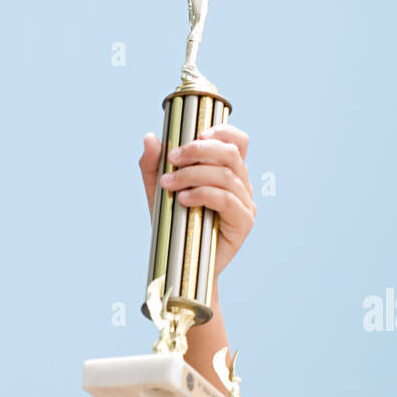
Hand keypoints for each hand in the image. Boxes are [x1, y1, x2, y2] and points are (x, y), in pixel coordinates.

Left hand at [138, 123, 255, 278]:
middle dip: (198, 151)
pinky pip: (227, 200)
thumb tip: (150, 138)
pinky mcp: (243, 223)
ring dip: (194, 174)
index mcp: (228, 172)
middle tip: (172, 159)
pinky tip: (184, 199)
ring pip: (226, 176)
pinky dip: (204, 194)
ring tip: (169, 183)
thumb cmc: (174, 226)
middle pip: (230, 154)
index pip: (237, 142)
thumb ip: (153, 166)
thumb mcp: (158, 192)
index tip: (196, 134)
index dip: (223, 131)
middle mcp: (242, 185)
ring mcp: (246, 204)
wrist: (180, 265)